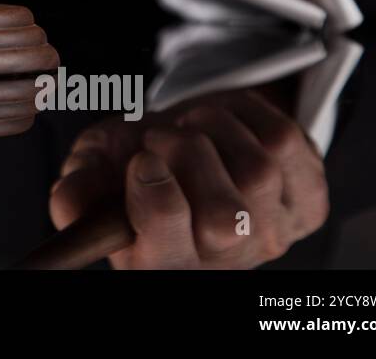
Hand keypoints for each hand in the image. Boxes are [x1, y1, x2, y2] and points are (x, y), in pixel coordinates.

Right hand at [49, 90, 328, 268]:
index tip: (141, 157)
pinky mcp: (307, 202)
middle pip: (225, 218)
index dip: (153, 192)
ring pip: (257, 171)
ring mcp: (273, 234)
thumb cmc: (138, 160)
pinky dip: (249, 115)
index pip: (165, 245)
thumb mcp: (96, 167)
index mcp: (160, 260)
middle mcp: (222, 260)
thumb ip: (77, 186)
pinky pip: (286, 144)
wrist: (191, 142)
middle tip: (165, 137)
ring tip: (193, 126)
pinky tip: (228, 122)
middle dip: (188, 154)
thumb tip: (68, 205)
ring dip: (214, 126)